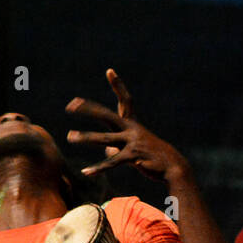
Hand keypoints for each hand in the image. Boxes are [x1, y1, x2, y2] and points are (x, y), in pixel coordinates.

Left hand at [64, 68, 186, 181]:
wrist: (173, 166)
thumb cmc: (152, 157)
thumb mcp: (132, 149)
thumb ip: (117, 147)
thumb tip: (107, 152)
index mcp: (132, 124)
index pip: (125, 100)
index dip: (118, 85)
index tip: (110, 71)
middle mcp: (131, 129)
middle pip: (106, 115)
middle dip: (88, 109)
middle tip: (71, 106)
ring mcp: (132, 142)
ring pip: (105, 139)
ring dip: (86, 137)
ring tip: (69, 137)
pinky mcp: (133, 156)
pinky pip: (111, 162)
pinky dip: (98, 168)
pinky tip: (86, 172)